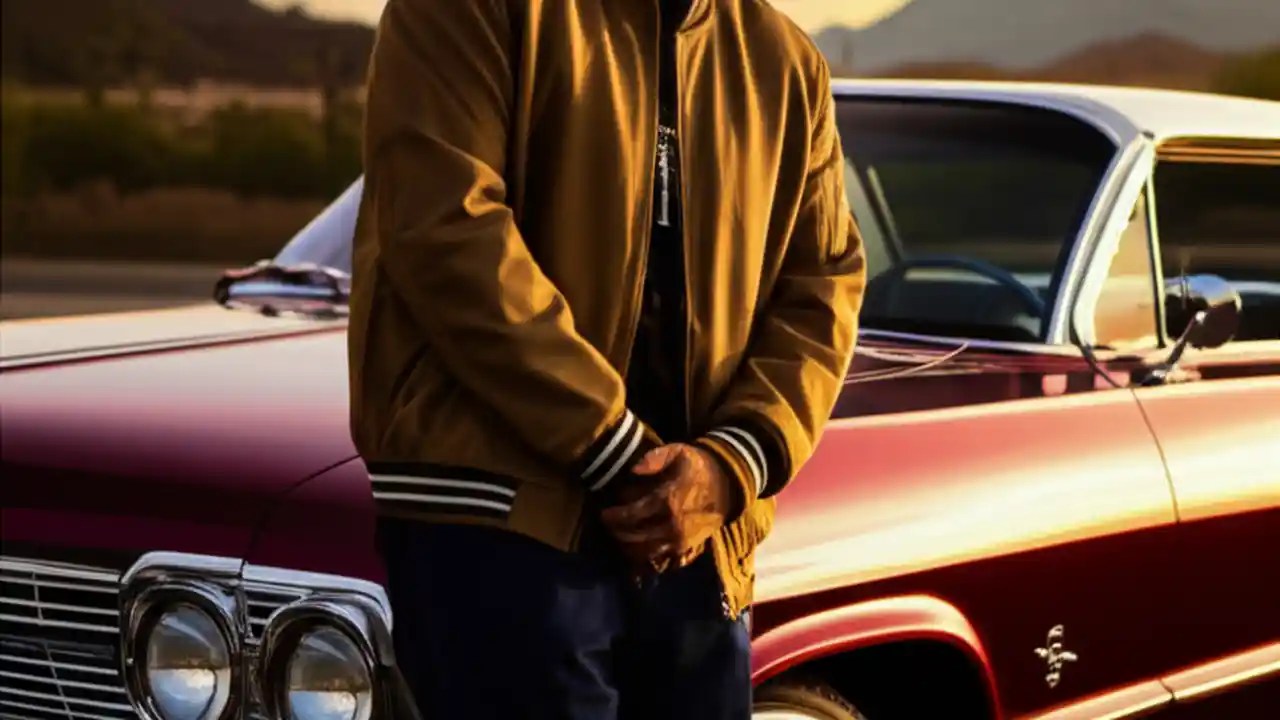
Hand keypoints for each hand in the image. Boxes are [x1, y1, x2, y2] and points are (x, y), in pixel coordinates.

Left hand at [600, 443, 734, 572]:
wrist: (728, 485)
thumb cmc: (698, 466)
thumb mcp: (678, 452)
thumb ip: (654, 458)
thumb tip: (633, 469)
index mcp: (668, 502)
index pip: (631, 516)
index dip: (614, 516)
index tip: (604, 512)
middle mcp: (672, 526)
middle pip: (633, 536)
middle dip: (616, 531)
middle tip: (608, 523)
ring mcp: (679, 541)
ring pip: (643, 552)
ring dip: (627, 546)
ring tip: (619, 535)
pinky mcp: (685, 549)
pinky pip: (658, 559)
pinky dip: (643, 556)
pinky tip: (636, 547)